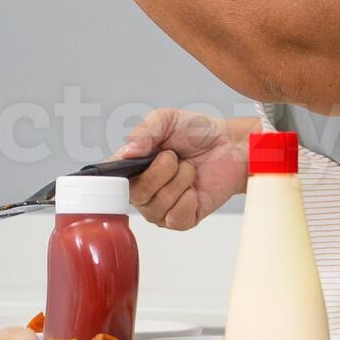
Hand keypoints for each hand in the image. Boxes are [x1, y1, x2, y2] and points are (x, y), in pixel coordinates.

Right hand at [122, 108, 255, 229]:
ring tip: (189, 169)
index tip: (132, 167)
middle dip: (162, 170)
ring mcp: (160, 208)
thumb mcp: (167, 119)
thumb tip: (129, 150)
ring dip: (181, 181)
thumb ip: (144, 131)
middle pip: (137, 193)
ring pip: (159, 205)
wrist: (229, 145)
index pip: (110, 180)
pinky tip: (195, 189)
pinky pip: (177, 218)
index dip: (115, 178)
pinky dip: (190, 199)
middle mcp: (142, 191)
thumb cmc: (196, 132)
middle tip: (175, 157)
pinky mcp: (181, 220)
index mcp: (132, 167)